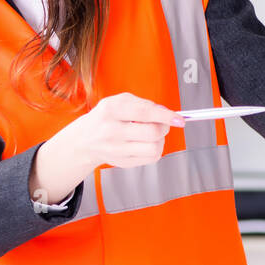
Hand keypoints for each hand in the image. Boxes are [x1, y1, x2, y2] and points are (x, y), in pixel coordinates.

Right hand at [30, 92, 183, 202]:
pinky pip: (151, 158)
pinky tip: (146, 144)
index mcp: (110, 111)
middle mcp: (111, 131)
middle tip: (163, 124)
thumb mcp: (118, 101)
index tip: (179, 119)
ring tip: (152, 135)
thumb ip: (143, 103)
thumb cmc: (105, 117)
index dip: (166, 116)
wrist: (85, 140)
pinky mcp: (123, 162)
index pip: (144, 113)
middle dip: (164, 127)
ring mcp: (116, 149)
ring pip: (153, 148)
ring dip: (160, 140)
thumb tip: (166, 113)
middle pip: (151, 133)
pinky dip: (155, 150)